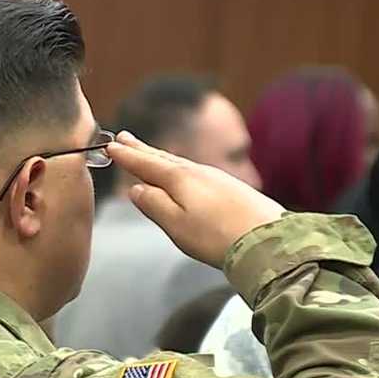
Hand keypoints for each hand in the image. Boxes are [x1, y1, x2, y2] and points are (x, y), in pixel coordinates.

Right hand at [106, 131, 285, 268]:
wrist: (267, 240)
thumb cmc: (217, 236)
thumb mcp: (176, 225)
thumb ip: (153, 204)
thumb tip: (136, 189)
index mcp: (179, 179)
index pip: (146, 164)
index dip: (127, 157)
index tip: (111, 146)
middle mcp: (197, 172)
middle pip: (162, 158)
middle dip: (142, 149)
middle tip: (124, 137)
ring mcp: (216, 178)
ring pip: (179, 163)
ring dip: (160, 157)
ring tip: (148, 152)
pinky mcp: (230, 188)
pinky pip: (195, 172)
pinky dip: (179, 168)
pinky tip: (181, 173)